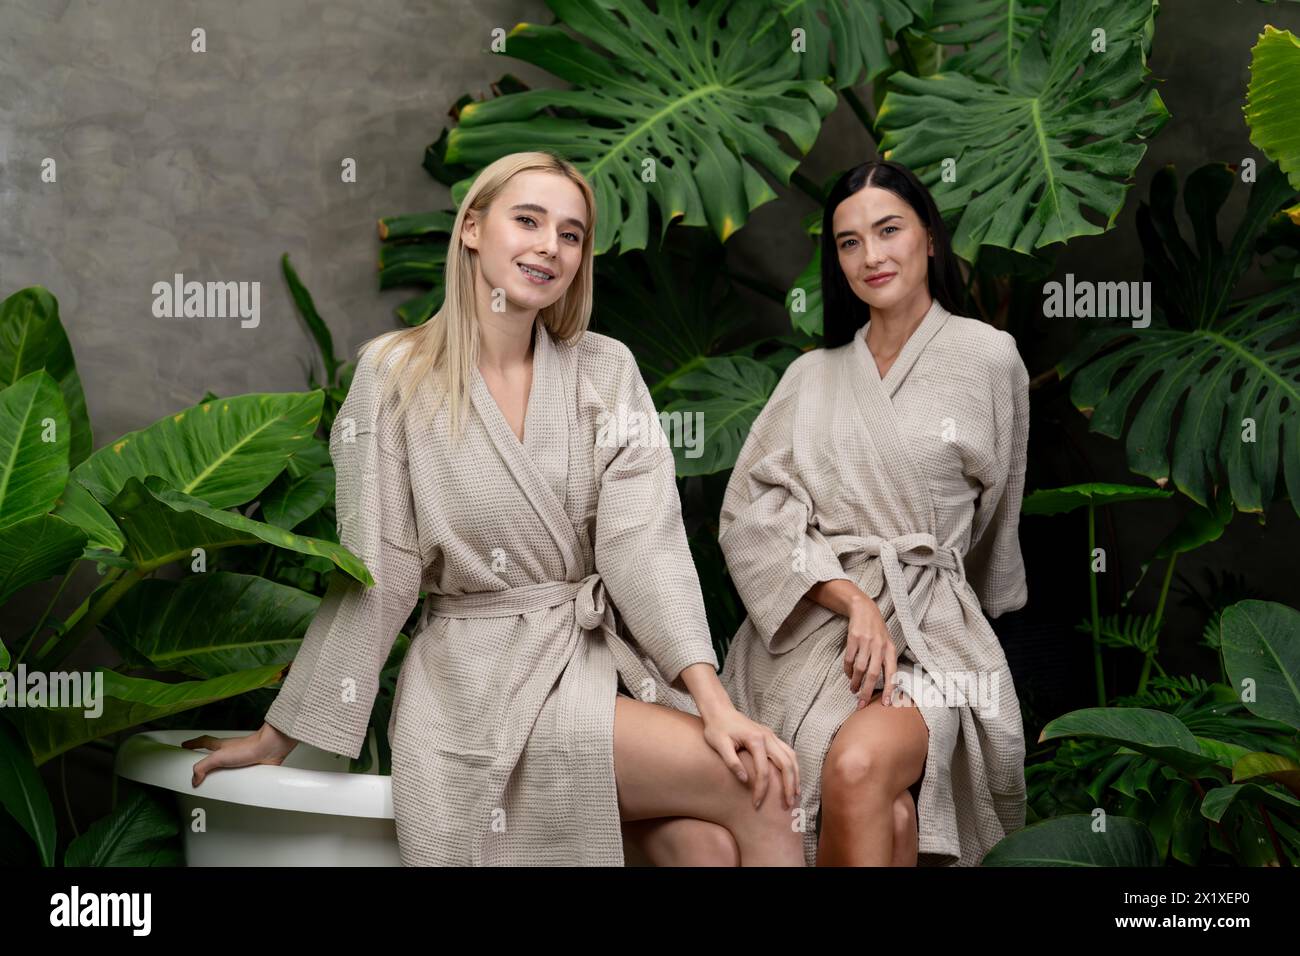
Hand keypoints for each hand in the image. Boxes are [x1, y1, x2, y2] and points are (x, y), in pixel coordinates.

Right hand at [183, 723, 298, 786]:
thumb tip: (195, 779)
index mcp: (221, 746)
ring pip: (229, 767)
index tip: (185, 745)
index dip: (193, 743)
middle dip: (208, 762)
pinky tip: (238, 790)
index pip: (204, 742)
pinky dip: (239, 783)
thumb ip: (203, 767)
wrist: (271, 748)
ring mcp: (242, 760)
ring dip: (224, 775)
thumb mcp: (219, 757)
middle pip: (216, 756)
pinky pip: (242, 777)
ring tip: (217, 787)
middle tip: (200, 771)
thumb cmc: (249, 746)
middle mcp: (231, 752)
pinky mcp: (252, 768)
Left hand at [700, 706, 800, 810]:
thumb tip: (745, 780)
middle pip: (786, 764)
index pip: (763, 770)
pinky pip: (788, 753)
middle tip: (788, 806)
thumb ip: (732, 762)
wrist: (719, 710)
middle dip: (788, 786)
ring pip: (791, 758)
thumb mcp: (719, 745)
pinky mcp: (771, 737)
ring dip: (795, 777)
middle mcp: (768, 737)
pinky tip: (792, 778)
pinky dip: (793, 767)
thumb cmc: (717, 728)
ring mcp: (771, 736)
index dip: (761, 789)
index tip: (756, 804)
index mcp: (755, 739)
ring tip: (795, 795)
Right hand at [844, 595, 898, 709]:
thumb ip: (887, 661)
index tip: (885, 704)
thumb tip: (885, 685)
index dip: (889, 689)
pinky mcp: (853, 638)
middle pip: (873, 674)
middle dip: (867, 691)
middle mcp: (880, 646)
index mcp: (891, 650)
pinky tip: (848, 675)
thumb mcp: (887, 644)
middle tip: (861, 703)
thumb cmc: (877, 631)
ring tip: (853, 689)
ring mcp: (866, 642)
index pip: (892, 673)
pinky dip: (848, 670)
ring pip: (860, 668)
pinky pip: (849, 659)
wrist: (864, 609)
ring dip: (856, 682)